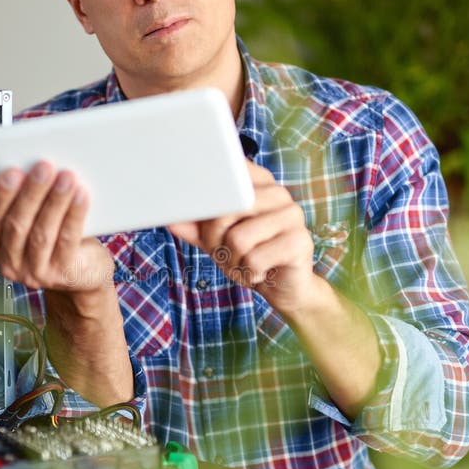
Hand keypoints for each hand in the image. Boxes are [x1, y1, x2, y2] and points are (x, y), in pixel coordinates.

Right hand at [0, 161, 113, 291]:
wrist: (81, 272)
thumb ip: (25, 201)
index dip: (1, 194)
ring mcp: (35, 271)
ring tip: (66, 178)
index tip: (14, 171)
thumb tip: (33, 168)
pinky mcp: (61, 272)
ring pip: (41, 233)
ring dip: (54, 201)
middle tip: (44, 167)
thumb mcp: (32, 220)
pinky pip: (67, 240)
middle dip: (31, 192)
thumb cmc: (53, 240)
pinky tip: (80, 197)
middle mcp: (10, 262)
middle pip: (17, 225)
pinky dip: (74, 215)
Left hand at [168, 161, 317, 314]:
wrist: (286, 287)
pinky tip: (259, 273)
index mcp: (257, 182)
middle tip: (224, 255)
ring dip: (232, 262)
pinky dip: (248, 274)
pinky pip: (254, 259)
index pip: (221, 181)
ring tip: (243, 265)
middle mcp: (278, 193)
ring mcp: (292, 215)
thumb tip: (169, 217)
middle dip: (215, 241)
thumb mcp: (216, 239)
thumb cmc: (250, 255)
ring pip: (238, 239)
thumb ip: (195, 225)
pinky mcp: (300, 241)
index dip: (205, 206)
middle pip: (225, 212)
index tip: (204, 225)